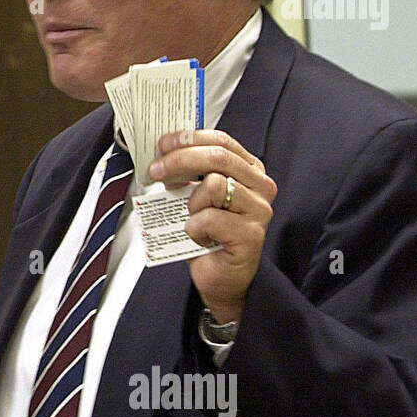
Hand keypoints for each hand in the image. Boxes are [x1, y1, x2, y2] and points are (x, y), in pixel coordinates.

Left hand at [148, 129, 277, 323]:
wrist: (221, 278)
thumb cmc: (209, 236)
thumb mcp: (195, 197)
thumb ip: (187, 175)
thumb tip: (163, 155)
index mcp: (249, 171)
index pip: (222, 141)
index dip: (189, 138)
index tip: (164, 143)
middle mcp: (260, 187)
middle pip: (217, 157)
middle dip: (179, 160)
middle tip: (156, 171)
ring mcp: (258, 211)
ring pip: (212, 186)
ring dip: (191, 203)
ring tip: (193, 218)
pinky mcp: (251, 235)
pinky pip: (208, 218)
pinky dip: (194, 228)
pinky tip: (201, 238)